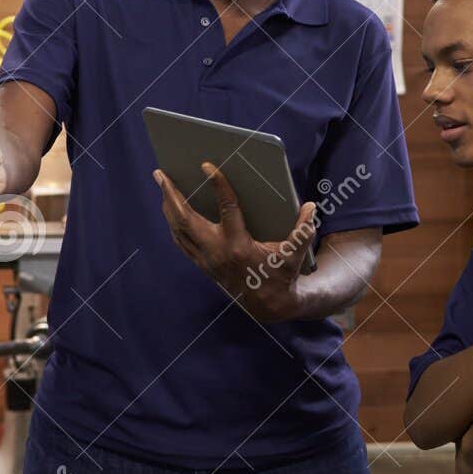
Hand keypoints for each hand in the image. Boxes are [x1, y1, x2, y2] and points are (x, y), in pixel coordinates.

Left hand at [153, 162, 317, 322]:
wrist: (268, 307)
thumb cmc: (282, 274)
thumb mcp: (296, 253)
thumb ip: (303, 229)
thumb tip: (311, 206)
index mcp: (240, 246)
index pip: (227, 209)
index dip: (218, 185)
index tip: (206, 166)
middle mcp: (218, 252)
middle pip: (186, 219)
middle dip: (171, 195)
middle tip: (161, 173)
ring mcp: (206, 260)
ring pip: (178, 230)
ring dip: (167, 206)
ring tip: (162, 183)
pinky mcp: (202, 265)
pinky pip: (180, 240)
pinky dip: (173, 222)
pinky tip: (170, 208)